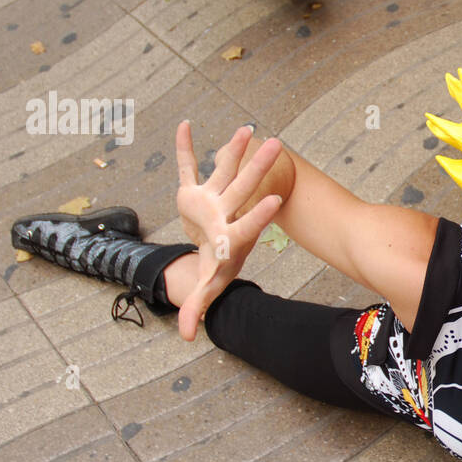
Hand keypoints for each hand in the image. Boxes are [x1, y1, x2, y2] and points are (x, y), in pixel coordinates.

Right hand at [173, 121, 283, 341]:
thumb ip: (197, 305)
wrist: (216, 249)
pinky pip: (186, 166)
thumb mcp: (207, 286)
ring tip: (248, 127)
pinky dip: (183, 148)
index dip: (260, 214)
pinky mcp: (193, 192)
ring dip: (233, 149)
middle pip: (245, 188)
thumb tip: (186, 335)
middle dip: (260, 167)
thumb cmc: (216, 266)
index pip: (249, 225)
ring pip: (224, 170)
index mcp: (232, 236)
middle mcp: (228, 213)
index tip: (276, 199)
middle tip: (278, 145)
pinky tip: (184, 125)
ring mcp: (213, 199)